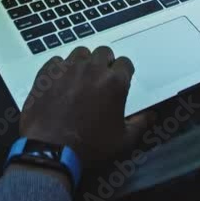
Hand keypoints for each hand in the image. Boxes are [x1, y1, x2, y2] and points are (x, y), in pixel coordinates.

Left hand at [19, 46, 151, 166]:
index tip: (120, 81)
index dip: (124, 72)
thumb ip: (140, 124)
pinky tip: (60, 82)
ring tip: (80, 77)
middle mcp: (92, 68)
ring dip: (84, 62)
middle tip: (100, 79)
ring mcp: (68, 68)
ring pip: (80, 52)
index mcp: (114, 82)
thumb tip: (151, 116)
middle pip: (104, 52)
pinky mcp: (47, 72)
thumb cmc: (90, 146)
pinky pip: (57, 61)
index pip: (125, 63)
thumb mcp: (123, 140)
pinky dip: (60, 69)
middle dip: (105, 63)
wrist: (51, 149)